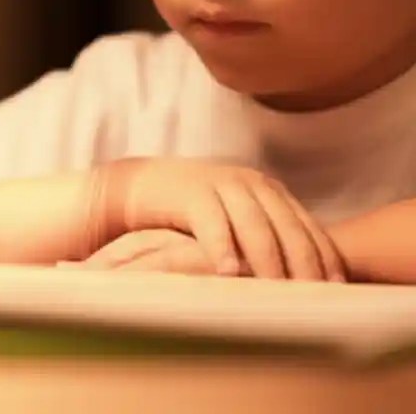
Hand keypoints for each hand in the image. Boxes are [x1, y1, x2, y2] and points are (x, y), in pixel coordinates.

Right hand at [99, 158, 344, 280]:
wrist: (142, 185)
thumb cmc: (193, 213)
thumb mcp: (237, 219)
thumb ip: (267, 237)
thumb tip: (306, 281)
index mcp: (269, 190)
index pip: (307, 226)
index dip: (324, 256)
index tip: (339, 289)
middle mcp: (250, 183)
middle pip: (287, 226)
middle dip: (304, 263)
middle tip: (315, 296)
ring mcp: (221, 184)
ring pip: (254, 225)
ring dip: (267, 259)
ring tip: (277, 289)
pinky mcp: (190, 193)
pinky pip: (211, 222)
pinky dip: (221, 247)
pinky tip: (228, 272)